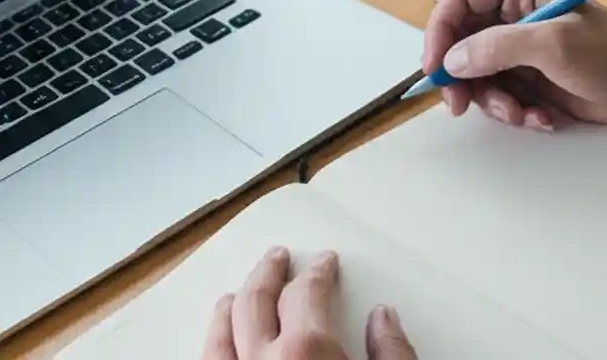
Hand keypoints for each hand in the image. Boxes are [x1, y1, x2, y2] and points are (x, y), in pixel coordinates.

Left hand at [204, 246, 416, 359]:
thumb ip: (393, 355)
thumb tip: (384, 320)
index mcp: (307, 350)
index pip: (308, 293)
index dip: (319, 273)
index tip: (325, 262)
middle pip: (257, 300)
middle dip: (269, 273)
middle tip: (278, 257)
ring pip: (222, 332)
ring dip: (232, 305)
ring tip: (236, 292)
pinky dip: (213, 341)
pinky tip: (218, 338)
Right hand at [423, 0, 606, 128]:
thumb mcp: (555, 44)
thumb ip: (498, 47)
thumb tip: (452, 61)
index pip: (457, 1)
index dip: (439, 33)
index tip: (435, 68)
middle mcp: (511, 13)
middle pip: (458, 41)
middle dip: (461, 77)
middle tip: (460, 105)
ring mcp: (517, 46)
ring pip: (474, 74)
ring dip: (491, 100)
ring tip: (522, 114)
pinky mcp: (524, 75)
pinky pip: (496, 93)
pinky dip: (511, 110)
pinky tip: (541, 117)